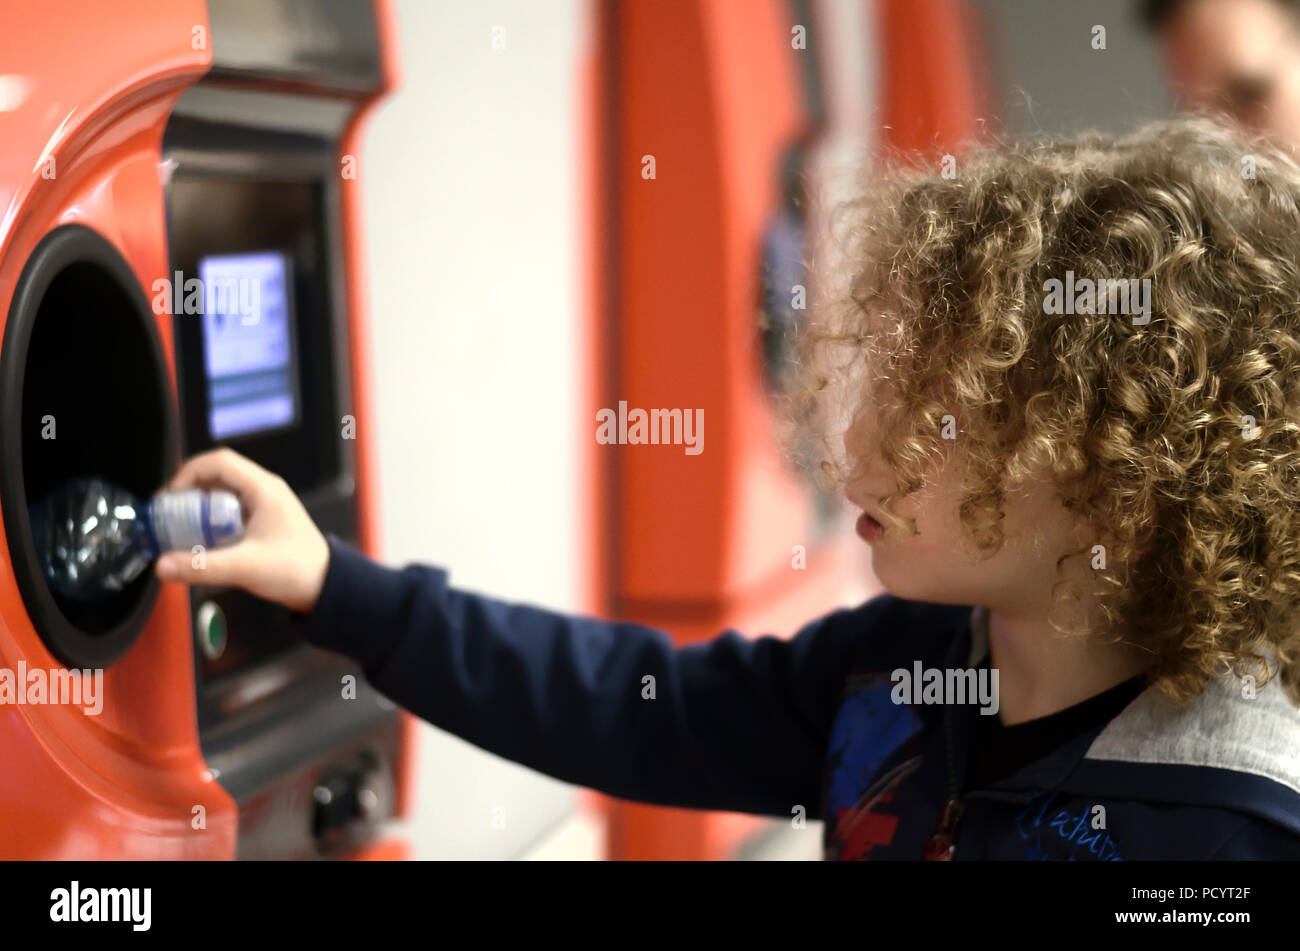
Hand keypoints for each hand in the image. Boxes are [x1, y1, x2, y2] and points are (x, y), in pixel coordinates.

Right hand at [154, 448, 329, 613]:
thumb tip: (162, 565)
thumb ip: (202, 567)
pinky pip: (229, 509)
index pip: (220, 461)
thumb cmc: (297, 570)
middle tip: (168, 514)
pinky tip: (200, 538)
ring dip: (198, 505)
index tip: (169, 497)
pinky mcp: (262, 520)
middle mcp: (264, 490)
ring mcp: (264, 504)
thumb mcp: (245, 567)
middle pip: (217, 475)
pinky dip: (210, 518)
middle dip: (188, 491)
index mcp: (264, 489)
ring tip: (178, 526)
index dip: (188, 473)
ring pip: (222, 492)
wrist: (325, 585)